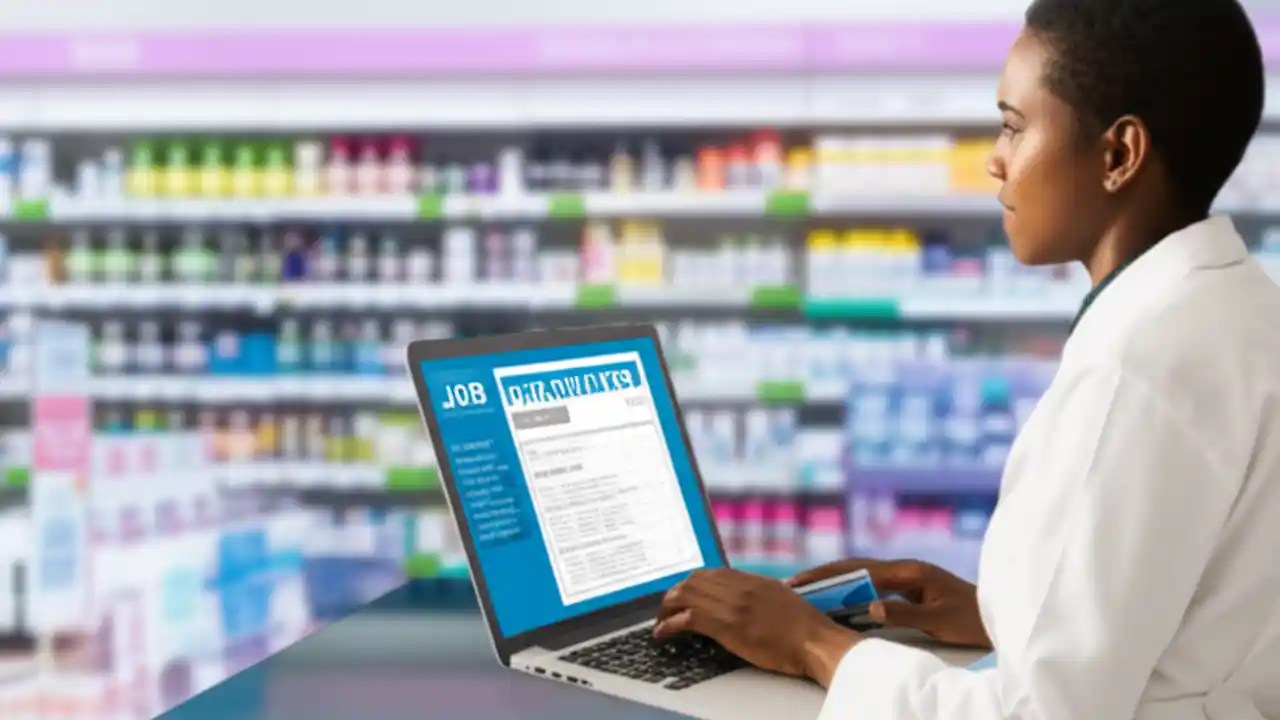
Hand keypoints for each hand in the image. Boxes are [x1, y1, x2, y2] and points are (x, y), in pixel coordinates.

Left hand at [655, 568, 860, 687]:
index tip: (685, 593)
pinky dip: (670, 624)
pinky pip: (688, 618)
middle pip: (695, 580)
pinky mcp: (727, 625)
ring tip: (661, 620)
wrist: (815, 640)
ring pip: (687, 594)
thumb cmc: (806, 629)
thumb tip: (754, 600)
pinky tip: (662, 632)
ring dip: (668, 607)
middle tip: (668, 608)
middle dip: (676, 593)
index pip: (713, 574)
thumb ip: (764, 595)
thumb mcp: (784, 600)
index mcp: (754, 581)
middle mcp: (740, 587)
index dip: (694, 583)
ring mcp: (732, 604)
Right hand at [787, 559, 991, 649]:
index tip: (803, 581)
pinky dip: (850, 590)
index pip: (859, 569)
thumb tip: (869, 607)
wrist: (999, 617)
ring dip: (835, 581)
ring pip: (862, 575)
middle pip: (855, 567)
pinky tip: (837, 599)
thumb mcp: (937, 620)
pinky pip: (871, 586)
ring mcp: (906, 578)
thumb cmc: (972, 620)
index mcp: (909, 571)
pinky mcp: (909, 590)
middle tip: (792, 584)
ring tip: (806, 590)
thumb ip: (903, 614)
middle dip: (824, 575)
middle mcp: (904, 570)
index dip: (828, 575)